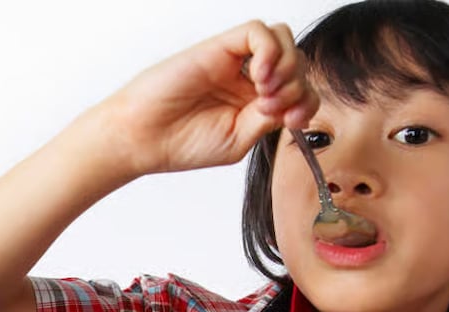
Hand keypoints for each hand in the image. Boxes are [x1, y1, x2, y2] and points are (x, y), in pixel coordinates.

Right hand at [96, 20, 317, 176]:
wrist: (143, 137)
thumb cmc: (180, 143)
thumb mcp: (238, 141)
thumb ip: (266, 120)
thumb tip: (291, 103)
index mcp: (252, 103)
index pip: (299, 89)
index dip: (306, 103)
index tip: (291, 121)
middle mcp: (245, 78)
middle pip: (296, 61)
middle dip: (297, 86)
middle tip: (271, 107)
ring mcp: (232, 61)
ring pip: (282, 38)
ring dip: (286, 65)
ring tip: (265, 90)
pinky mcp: (218, 47)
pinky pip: (257, 31)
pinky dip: (269, 50)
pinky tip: (257, 75)